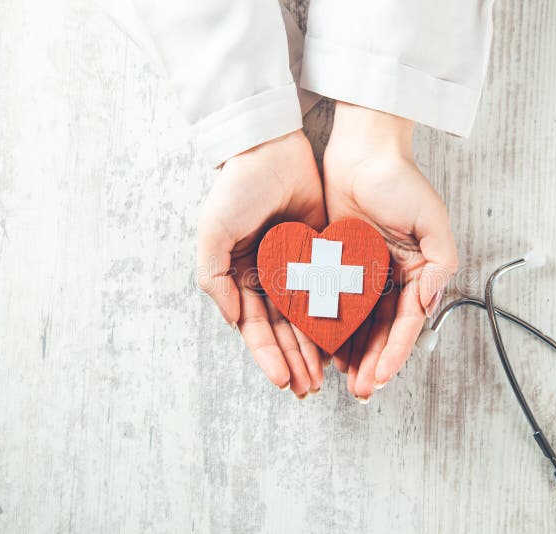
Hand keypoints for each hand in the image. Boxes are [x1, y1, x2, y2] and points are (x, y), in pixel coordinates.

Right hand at [196, 130, 327, 397]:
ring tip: (324, 377)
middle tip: (307, 388)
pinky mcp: (320, 255)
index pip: (254, 327)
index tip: (282, 381)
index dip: (267, 355)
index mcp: (238, 278)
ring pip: (305, 318)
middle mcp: (265, 279)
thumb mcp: (213, 230)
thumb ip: (214, 277)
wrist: (274, 149)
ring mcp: (293, 269)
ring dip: (312, 348)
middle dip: (293, 361)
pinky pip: (328, 292)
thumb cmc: (237, 188)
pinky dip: (332, 316)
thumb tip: (231, 321)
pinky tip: (342, 340)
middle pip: (280, 330)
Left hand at [322, 102, 458, 401]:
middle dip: (373, 362)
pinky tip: (323, 346)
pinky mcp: (338, 264)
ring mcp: (364, 273)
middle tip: (360, 390)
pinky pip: (334, 301)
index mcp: (418, 272)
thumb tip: (427, 306)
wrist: (363, 151)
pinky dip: (332, 325)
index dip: (395, 353)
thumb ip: (438, 265)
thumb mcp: (432, 221)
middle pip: (383, 330)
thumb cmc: (401, 180)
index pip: (407, 323)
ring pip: (359, 323)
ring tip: (341, 379)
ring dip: (353, 352)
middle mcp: (392, 277)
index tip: (380, 378)